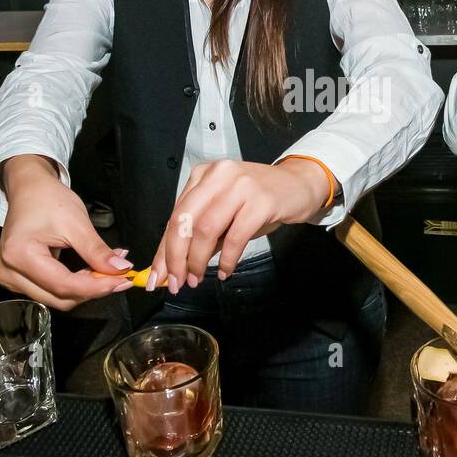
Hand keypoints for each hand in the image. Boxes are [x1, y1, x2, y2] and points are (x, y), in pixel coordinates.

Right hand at [0, 154, 132, 309]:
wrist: (28, 189)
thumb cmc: (48, 199)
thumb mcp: (77, 223)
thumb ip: (97, 251)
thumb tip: (121, 271)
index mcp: (20, 256)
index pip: (63, 285)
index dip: (96, 287)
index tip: (123, 280)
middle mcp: (9, 273)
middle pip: (59, 298)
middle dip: (92, 289)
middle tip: (119, 275)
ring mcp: (10, 279)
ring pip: (56, 298)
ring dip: (83, 289)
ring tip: (104, 270)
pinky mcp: (17, 279)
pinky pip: (50, 292)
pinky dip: (72, 286)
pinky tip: (87, 271)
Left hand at [149, 158, 330, 293]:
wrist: (299, 184)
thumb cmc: (258, 201)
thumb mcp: (225, 212)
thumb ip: (200, 233)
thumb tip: (175, 266)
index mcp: (203, 175)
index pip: (175, 215)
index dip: (163, 249)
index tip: (158, 275)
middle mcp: (218, 175)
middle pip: (185, 220)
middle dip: (175, 256)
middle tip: (176, 282)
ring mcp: (240, 185)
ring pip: (206, 229)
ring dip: (197, 260)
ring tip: (197, 279)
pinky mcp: (261, 201)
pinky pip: (236, 237)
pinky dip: (226, 259)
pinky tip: (224, 271)